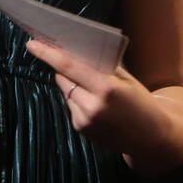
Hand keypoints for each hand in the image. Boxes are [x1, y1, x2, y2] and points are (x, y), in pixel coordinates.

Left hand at [24, 37, 168, 158]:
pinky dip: (78, 99)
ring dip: (72, 85)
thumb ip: (102, 66)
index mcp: (106, 88)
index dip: (48, 54)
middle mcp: (92, 106)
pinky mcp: (81, 130)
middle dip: (63, 68)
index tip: (31, 44)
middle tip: (69, 59)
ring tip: (93, 88)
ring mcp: (85, 120)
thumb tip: (77, 51)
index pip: (69, 66)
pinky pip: (71, 106)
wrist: (150, 137)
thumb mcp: (127, 79)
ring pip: (66, 92)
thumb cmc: (141, 102)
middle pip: (63, 79)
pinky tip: (96, 104)